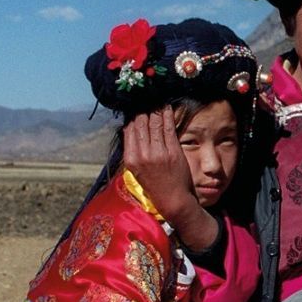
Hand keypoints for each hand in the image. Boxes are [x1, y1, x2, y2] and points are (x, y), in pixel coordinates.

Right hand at [122, 106, 216, 249]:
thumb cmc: (155, 185)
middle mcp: (142, 154)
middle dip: (144, 110)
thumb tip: (130, 128)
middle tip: (147, 101)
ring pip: (153, 122)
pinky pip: (168, 127)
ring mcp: (157, 152)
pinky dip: (167, 114)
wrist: (173, 200)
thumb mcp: (137, 169)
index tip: (138, 108)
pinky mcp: (172, 150)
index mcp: (130, 159)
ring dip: (155, 110)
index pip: (129, 130)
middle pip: (140, 123)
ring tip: (156, 101)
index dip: (133, 116)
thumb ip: (134, 149)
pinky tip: (167, 106)